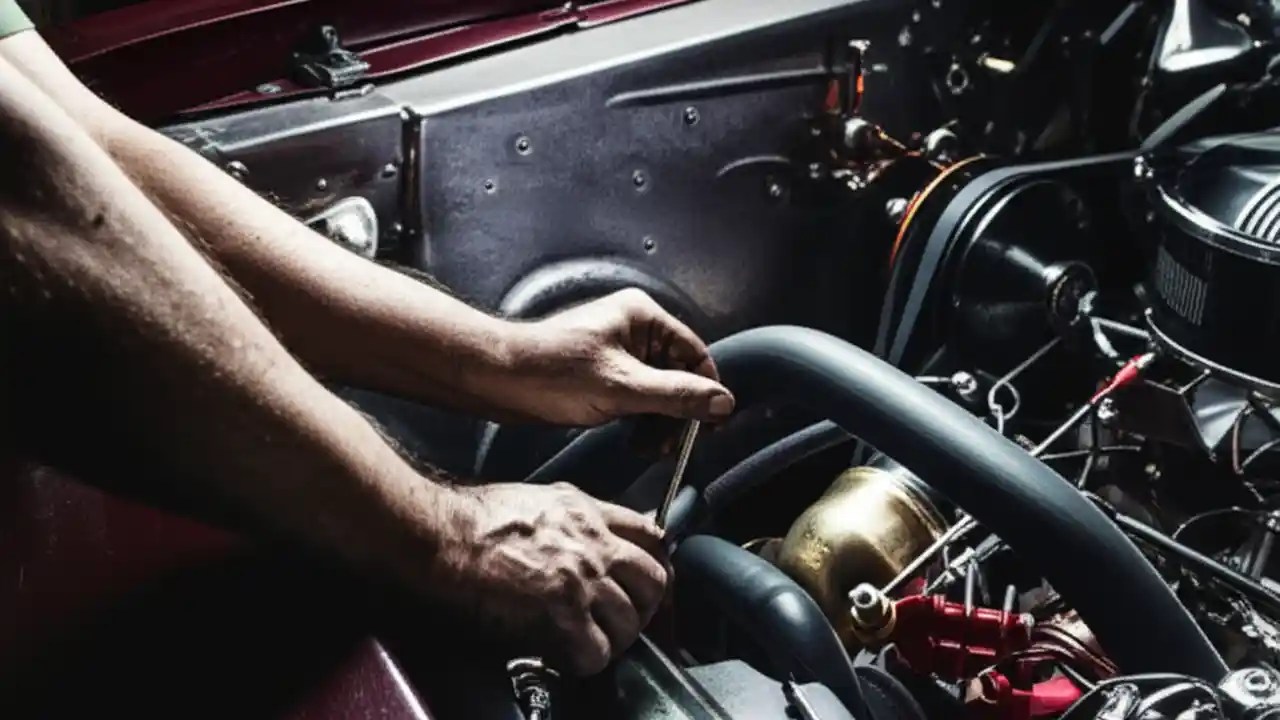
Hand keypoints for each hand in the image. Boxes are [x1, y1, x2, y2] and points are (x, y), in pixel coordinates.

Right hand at [433, 482, 669, 674]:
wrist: (440, 534)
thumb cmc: (474, 518)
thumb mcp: (540, 498)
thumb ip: (576, 516)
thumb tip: (593, 536)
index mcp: (589, 513)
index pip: (652, 536)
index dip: (655, 564)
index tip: (647, 582)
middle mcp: (594, 544)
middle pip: (654, 581)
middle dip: (645, 606)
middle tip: (625, 619)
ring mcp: (581, 579)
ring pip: (630, 622)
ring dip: (615, 638)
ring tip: (592, 642)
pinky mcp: (559, 613)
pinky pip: (596, 651)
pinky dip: (587, 660)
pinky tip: (569, 656)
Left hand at [501, 289, 734, 425]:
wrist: (498, 380)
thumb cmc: (552, 372)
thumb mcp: (624, 388)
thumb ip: (677, 396)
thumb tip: (723, 402)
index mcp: (643, 317)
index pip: (695, 354)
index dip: (706, 391)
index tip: (710, 426)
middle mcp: (634, 329)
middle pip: (678, 375)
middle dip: (677, 413)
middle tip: (673, 446)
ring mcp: (618, 352)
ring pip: (658, 391)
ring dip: (659, 423)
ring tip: (649, 448)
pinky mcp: (604, 374)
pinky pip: (637, 398)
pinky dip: (640, 421)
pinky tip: (634, 442)